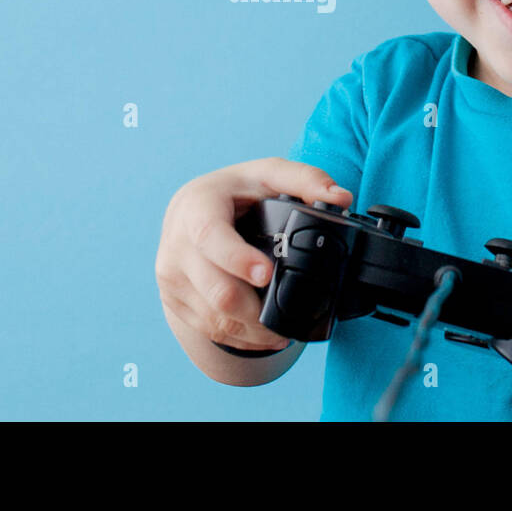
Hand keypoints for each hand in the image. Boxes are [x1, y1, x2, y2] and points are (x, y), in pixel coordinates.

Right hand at [154, 157, 353, 352]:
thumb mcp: (268, 174)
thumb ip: (306, 179)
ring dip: (253, 331)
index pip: (210, 236)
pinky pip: (207, 330)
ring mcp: (171, 275)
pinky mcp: (173, 299)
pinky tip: (261, 334)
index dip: (237, 259)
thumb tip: (341, 197)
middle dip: (259, 311)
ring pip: (214, 319)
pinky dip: (239, 338)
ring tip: (282, 330)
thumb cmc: (233, 192)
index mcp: (197, 206)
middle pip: (218, 292)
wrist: (189, 211)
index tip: (266, 274)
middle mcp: (177, 243)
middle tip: (292, 316)